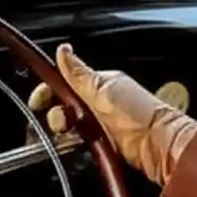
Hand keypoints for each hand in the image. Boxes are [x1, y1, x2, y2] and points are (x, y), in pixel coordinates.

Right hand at [28, 44, 196, 187]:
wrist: (157, 146)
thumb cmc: (138, 114)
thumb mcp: (104, 89)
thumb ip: (79, 73)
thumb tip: (62, 51)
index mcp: (99, 85)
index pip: (64, 83)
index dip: (47, 91)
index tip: (39, 99)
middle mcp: (98, 104)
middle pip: (61, 107)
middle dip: (54, 114)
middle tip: (62, 121)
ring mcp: (99, 126)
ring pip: (66, 127)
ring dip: (62, 131)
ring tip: (70, 134)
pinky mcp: (101, 146)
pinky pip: (76, 144)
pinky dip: (70, 145)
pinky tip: (72, 145)